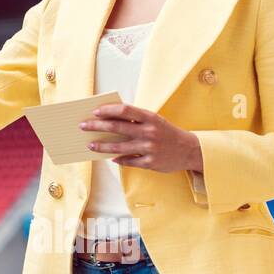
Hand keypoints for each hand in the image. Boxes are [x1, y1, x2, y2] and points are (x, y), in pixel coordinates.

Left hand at [80, 104, 203, 172]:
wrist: (189, 150)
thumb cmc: (166, 132)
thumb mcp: (154, 120)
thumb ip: (135, 119)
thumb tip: (109, 118)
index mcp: (149, 118)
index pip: (124, 111)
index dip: (107, 110)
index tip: (94, 112)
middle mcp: (149, 132)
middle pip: (116, 128)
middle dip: (96, 126)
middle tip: (83, 126)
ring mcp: (149, 148)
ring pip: (119, 148)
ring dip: (101, 147)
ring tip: (90, 145)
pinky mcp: (150, 163)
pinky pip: (128, 162)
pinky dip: (118, 159)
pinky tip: (110, 158)